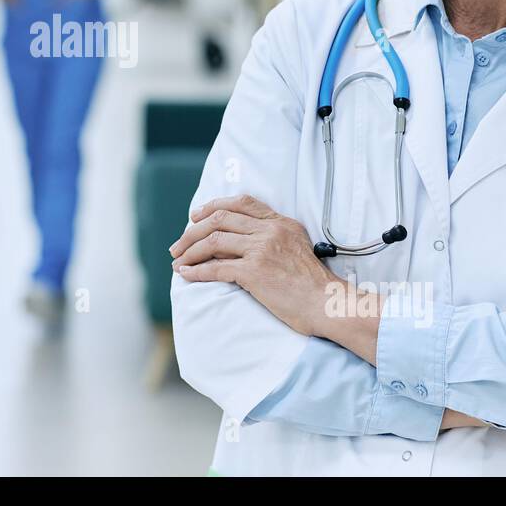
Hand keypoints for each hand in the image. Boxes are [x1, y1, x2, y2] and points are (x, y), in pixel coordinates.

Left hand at [171, 195, 339, 335]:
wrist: (328, 303)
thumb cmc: (314, 283)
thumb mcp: (298, 246)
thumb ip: (275, 236)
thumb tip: (243, 239)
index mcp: (280, 222)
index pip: (242, 202)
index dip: (213, 205)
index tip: (196, 215)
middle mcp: (270, 231)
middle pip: (220, 219)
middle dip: (193, 231)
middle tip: (178, 245)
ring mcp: (261, 250)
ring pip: (213, 241)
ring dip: (189, 251)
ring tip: (177, 261)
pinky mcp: (254, 272)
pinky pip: (216, 268)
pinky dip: (196, 271)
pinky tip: (186, 275)